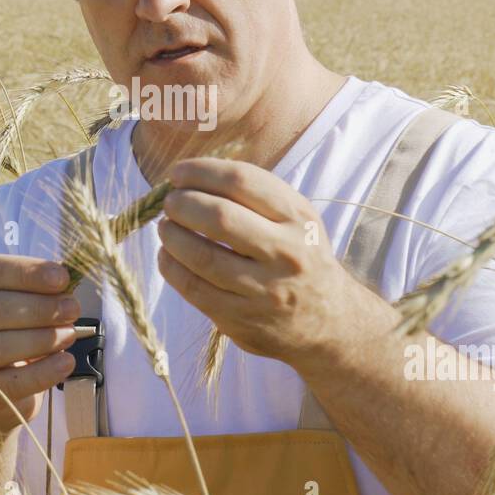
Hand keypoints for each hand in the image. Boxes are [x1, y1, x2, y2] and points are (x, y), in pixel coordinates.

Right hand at [0, 256, 80, 430]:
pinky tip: (65, 363)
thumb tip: (68, 278)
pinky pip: (8, 383)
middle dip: (37, 308)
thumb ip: (41, 289)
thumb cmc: (12, 331)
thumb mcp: (21, 302)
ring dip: (40, 339)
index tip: (62, 278)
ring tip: (70, 335)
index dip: (27, 273)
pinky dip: (42, 373)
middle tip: (72, 309)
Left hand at [156, 157, 357, 367]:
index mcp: (298, 217)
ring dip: (172, 235)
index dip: (201, 172)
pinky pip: (194, 288)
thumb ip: (255, 195)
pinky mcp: (242, 319)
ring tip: (166, 227)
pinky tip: (168, 256)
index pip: (242, 181)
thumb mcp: (297, 218)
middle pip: (220, 218)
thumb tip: (192, 176)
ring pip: (202, 256)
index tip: (178, 173)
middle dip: (182, 203)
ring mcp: (263, 289)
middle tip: (170, 201)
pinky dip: (171, 267)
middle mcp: (285, 252)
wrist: (328, 322)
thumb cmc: (301, 257)